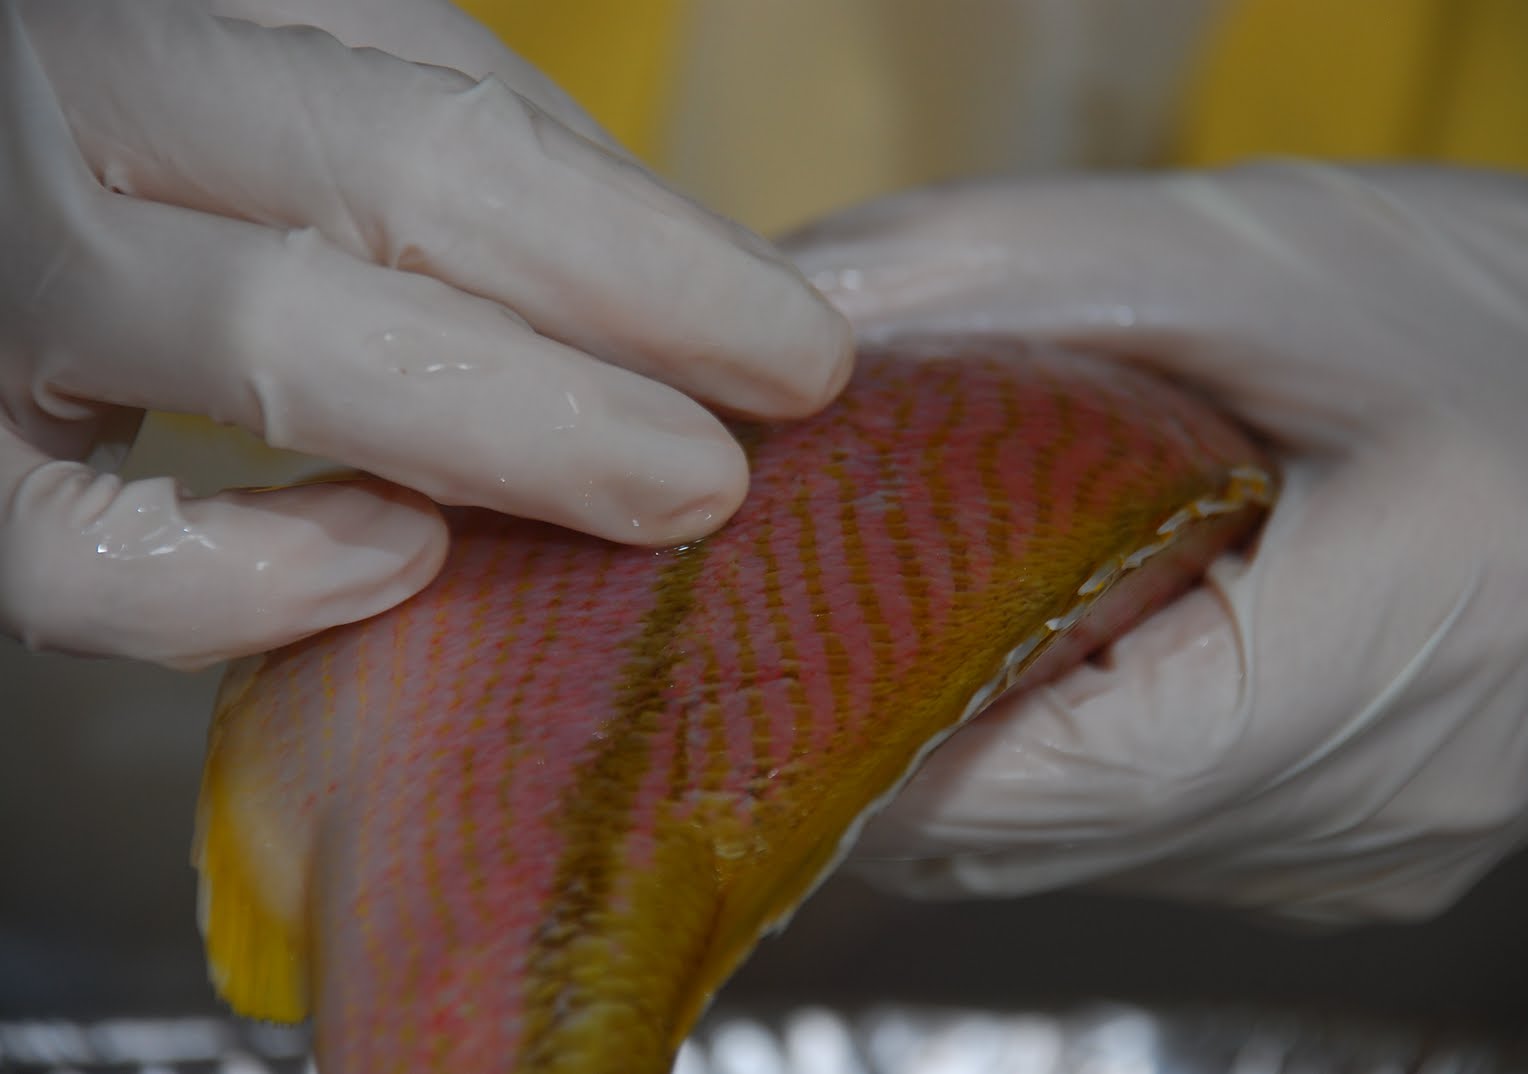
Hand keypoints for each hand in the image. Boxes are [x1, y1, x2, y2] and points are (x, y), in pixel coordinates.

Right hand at [0, 0, 848, 668]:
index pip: (461, 123)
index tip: (797, 351)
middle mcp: (83, 109)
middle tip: (737, 455)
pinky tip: (397, 564)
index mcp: (201, 6)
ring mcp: (3, 277)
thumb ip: (496, 163)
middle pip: (386, 199)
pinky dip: (244, 582)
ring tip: (657, 498)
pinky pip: (75, 553)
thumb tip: (707, 281)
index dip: (650, 248)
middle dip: (616, 335)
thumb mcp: (331, 81)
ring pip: (266, 343)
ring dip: (501, 437)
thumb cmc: (186, 139)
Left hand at [787, 164, 1527, 922]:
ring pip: (1057, 846)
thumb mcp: (1278, 257)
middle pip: (1018, 837)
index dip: (855, 708)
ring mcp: (1350, 856)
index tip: (760, 609)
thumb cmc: (1527, 320)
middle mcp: (1367, 818)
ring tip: (901, 596)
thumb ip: (1029, 275)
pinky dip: (1044, 742)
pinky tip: (1035, 631)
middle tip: (801, 584)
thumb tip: (813, 311)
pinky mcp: (1335, 849)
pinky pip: (1127, 829)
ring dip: (955, 733)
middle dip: (879, 714)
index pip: (1031, 781)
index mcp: (1390, 667)